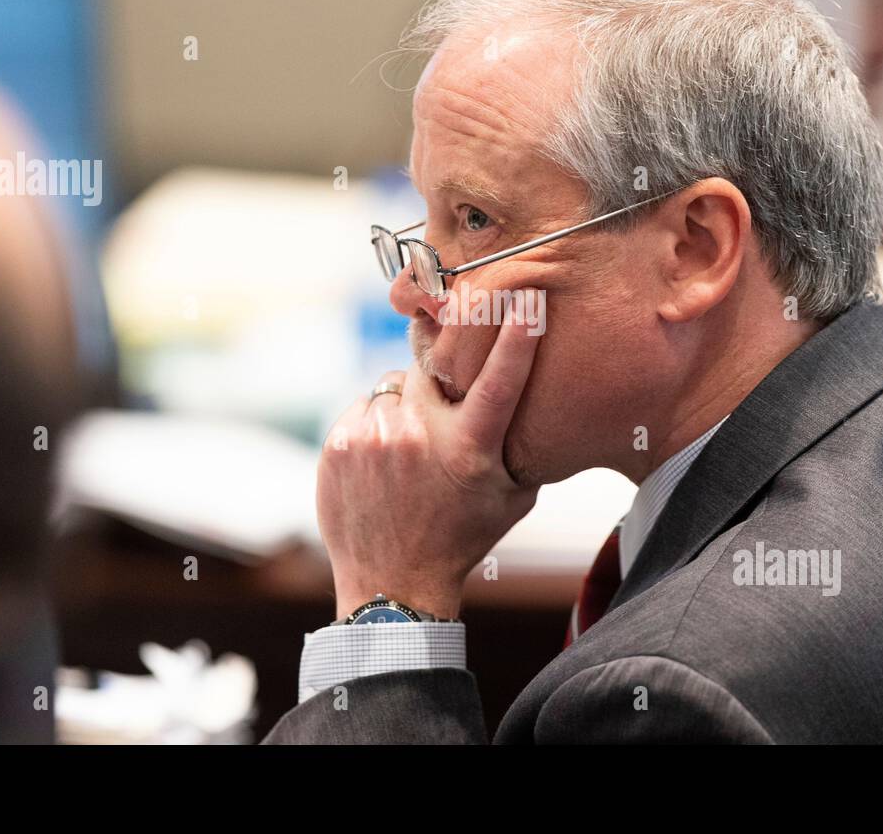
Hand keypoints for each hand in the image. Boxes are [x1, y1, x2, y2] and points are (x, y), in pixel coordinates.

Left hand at [317, 295, 542, 618]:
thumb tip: (543, 398)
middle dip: (442, 376)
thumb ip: (521, 444)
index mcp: (469, 449)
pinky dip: (376, 424)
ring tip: (410, 452)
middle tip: (444, 407)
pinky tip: (383, 462)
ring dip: (406, 407)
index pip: (499, 380)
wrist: (392, 582)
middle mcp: (421, 437)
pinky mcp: (339, 443)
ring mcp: (375, 438)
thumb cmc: (462, 538)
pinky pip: (364, 406)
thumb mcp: (513, 498)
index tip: (526, 300)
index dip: (516, 337)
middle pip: (434, 366)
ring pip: (395, 386)